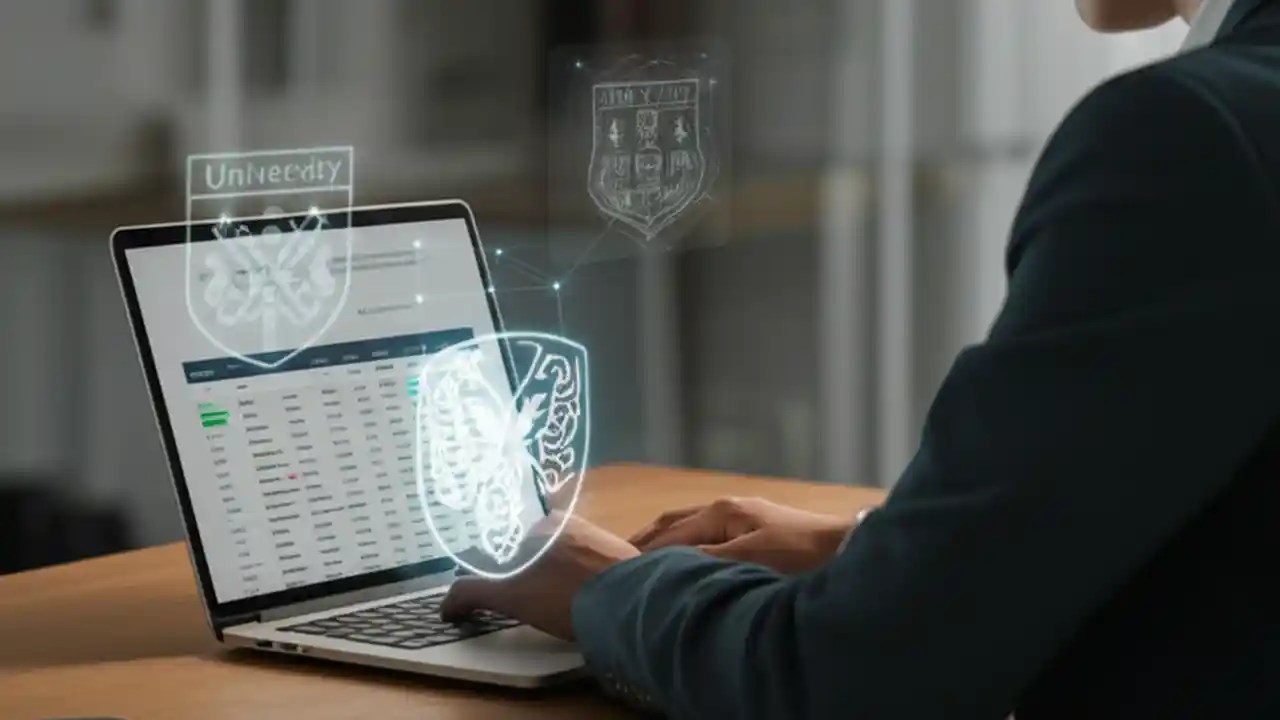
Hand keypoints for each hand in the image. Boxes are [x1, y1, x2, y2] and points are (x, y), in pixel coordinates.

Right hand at [441, 512, 638, 640]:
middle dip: (539, 569)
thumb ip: (474, 595)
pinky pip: (599, 566)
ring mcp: (604, 537)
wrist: (628, 605)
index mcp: (545, 524)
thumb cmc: (562, 596)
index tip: (513, 584)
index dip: (511, 563)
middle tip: (537, 598)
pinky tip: (591, 602)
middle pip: (547, 546)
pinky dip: (591, 581)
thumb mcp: (511, 598)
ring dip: (566, 575)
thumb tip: (445, 605)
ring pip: (574, 555)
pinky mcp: (626, 556)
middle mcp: (575, 522)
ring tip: (564, 603)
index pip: (518, 539)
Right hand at [629, 496, 857, 573]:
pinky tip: (679, 557)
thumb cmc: (798, 554)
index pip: (669, 534)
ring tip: (637, 559)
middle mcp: (724, 507)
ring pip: (687, 525)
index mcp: (720, 511)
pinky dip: (681, 542)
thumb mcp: (749, 558)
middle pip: (672, 522)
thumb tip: (665, 566)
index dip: (643, 554)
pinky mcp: (751, 526)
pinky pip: (703, 532)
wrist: (845, 548)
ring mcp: (738, 515)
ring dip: (662, 540)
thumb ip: (706, 560)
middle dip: (644, 540)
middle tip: (615, 562)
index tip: (617, 572)